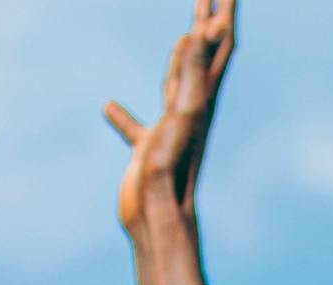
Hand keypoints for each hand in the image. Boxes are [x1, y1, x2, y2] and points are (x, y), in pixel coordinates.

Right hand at [106, 0, 236, 232]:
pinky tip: (108, 107)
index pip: (219, 39)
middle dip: (210, 18)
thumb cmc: (173, 168)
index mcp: (204, 93)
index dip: (224, 9)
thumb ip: (194, 71)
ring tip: (187, 30)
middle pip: (205, 51)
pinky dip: (123, 114)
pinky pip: (135, 124)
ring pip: (179, 78)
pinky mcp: (149, 146)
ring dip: (183, 52)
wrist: (158, 216)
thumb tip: (202, 30)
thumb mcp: (185, 112)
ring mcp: (171, 124)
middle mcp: (192, 105)